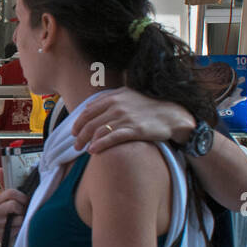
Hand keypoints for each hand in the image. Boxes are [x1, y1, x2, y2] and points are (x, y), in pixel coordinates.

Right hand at [0, 188, 28, 241]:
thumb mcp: (11, 199)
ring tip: (22, 221)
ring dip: (23, 221)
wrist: (12, 234)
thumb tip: (0, 169)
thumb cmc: (14, 214)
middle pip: (13, 205)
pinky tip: (18, 229)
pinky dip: (20, 230)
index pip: (11, 193)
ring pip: (17, 219)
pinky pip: (15, 230)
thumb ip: (6, 184)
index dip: (22, 197)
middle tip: (24, 212)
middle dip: (22, 209)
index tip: (26, 201)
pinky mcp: (0, 236)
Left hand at [71, 89, 195, 152]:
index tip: (74, 132)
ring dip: (86, 141)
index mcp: (114, 96)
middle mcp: (117, 105)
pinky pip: (111, 138)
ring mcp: (125, 117)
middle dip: (79, 135)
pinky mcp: (134, 129)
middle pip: (90, 122)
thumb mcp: (127, 96)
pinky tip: (93, 150)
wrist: (172, 115)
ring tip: (82, 149)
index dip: (78, 122)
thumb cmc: (148, 107)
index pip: (88, 110)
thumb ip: (108, 99)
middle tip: (75, 144)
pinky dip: (99, 145)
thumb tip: (88, 107)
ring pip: (98, 131)